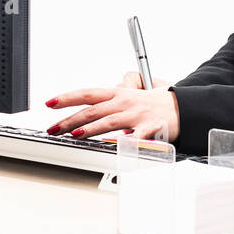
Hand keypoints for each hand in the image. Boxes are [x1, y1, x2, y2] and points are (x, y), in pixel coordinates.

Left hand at [45, 71, 179, 141]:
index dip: (67, 97)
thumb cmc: (157, 100)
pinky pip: (139, 134)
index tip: (50, 103)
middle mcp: (125, 102)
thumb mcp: (135, 88)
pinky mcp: (150, 127)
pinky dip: (130, 140)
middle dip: (70, 119)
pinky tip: (122, 145)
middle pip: (93, 110)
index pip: (88, 93)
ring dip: (91, 128)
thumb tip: (107, 89)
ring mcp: (136, 115)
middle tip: (53, 128)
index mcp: (118, 93)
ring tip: (75, 134)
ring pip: (110, 121)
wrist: (183, 107)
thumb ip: (119, 89)